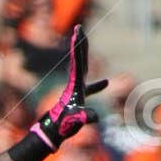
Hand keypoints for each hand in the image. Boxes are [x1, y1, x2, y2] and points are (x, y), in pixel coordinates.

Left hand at [31, 26, 107, 150]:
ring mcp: (76, 91)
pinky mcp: (78, 99)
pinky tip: (106, 82)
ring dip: (84, 56)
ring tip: (84, 44)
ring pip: (82, 69)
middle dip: (79, 43)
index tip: (77, 32)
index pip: (78, 61)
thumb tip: (95, 117)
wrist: (54, 133)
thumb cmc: (65, 125)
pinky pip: (89, 88)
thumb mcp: (77, 120)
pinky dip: (97, 85)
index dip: (79, 47)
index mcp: (75, 85)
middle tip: (78, 27)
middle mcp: (74, 84)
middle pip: (78, 59)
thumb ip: (85, 117)